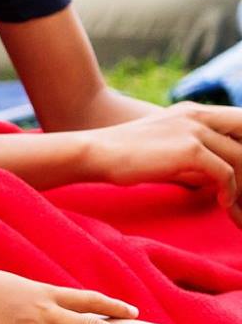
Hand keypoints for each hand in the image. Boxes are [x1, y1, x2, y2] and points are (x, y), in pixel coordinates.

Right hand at [78, 103, 241, 220]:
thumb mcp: (166, 146)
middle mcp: (198, 116)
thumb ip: (197, 153)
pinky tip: (224, 205)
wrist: (95, 152)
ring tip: (239, 211)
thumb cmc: (125, 156)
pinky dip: (230, 193)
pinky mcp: (189, 149)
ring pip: (241, 159)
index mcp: (194, 112)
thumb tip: (221, 178)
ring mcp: (194, 130)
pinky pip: (225, 174)